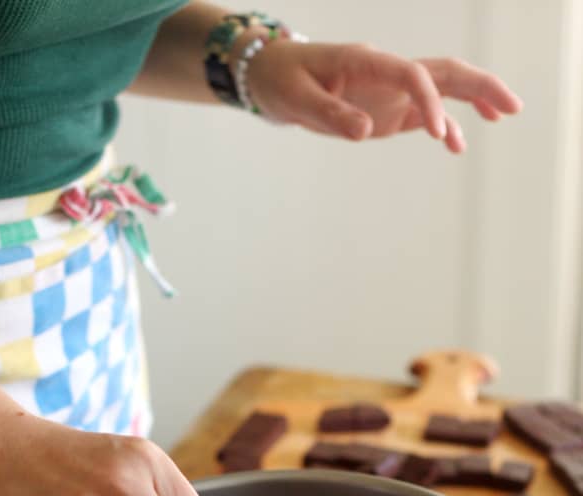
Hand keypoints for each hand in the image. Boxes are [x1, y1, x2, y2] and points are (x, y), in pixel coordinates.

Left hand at [247, 41, 522, 151]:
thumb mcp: (299, 100)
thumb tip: (365, 131)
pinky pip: (424, 113)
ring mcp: (390, 91)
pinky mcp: (387, 110)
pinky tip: (459, 144)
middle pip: (443, 71)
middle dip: (479, 86)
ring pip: (442, 87)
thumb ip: (332, 115)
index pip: (412, 74)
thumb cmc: (283, 81)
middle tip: (512, 106)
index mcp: (367, 63)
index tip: (438, 134)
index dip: (430, 100)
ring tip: (505, 115)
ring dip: (474, 98)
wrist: (271, 78)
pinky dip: (446, 124)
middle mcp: (386, 73)